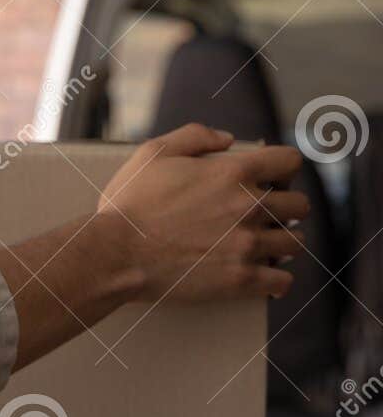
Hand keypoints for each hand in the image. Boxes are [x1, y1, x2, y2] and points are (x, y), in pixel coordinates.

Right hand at [98, 123, 308, 302]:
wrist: (115, 255)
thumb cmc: (129, 205)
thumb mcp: (152, 153)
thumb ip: (194, 135)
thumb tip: (227, 139)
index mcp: (234, 173)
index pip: (290, 162)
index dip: (283, 169)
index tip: (271, 180)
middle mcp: (250, 207)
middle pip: (300, 206)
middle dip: (286, 209)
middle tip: (266, 216)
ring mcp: (248, 245)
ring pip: (294, 243)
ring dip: (281, 243)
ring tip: (264, 246)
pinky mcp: (241, 279)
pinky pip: (282, 281)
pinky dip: (276, 279)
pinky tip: (263, 276)